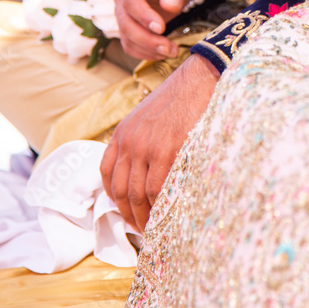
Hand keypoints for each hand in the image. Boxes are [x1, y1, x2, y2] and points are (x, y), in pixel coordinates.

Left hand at [99, 54, 218, 231]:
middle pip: (121, 191)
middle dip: (130, 215)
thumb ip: (141, 140)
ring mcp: (146, 147)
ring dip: (144, 216)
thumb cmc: (181, 98)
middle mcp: (129, 142)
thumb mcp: (148, 116)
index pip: (107, 175)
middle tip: (142, 229)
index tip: (126, 212)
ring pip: (138, 194)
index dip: (115, 199)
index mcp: (122, 133)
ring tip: (154, 228)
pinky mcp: (166, 151)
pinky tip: (166, 214)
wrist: (200, 78)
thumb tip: (146, 169)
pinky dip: (159, 206)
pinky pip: (157, 188)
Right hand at [114, 0, 199, 60]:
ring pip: (127, 37)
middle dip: (146, 39)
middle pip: (126, 23)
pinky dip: (145, 53)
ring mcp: (123, 14)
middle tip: (169, 48)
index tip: (161, 28)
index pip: (131, 1)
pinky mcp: (129, 27)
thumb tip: (170, 6)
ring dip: (147, 49)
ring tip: (171, 51)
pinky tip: (163, 53)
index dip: (144, 16)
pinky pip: (131, 44)